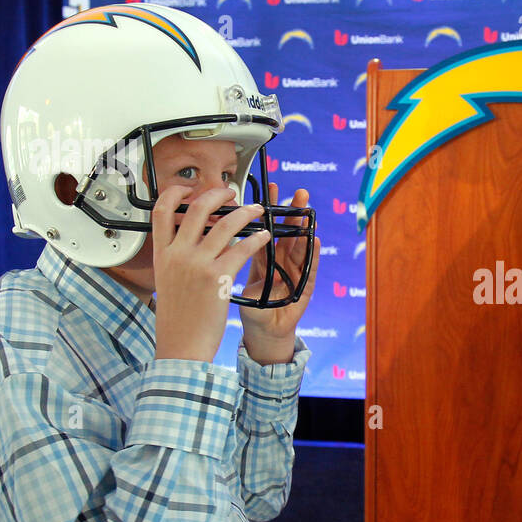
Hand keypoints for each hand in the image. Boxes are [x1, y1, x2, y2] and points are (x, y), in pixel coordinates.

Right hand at [152, 185, 269, 361]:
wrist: (181, 345)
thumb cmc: (178, 319)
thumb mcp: (167, 281)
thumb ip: (175, 258)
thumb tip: (188, 241)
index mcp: (162, 255)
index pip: (160, 211)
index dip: (175, 193)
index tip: (190, 189)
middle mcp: (177, 255)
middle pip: (196, 208)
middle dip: (217, 194)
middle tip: (231, 194)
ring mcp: (197, 265)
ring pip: (224, 224)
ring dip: (245, 212)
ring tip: (257, 210)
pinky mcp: (217, 278)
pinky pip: (242, 249)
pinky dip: (257, 239)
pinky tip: (265, 237)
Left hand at [239, 183, 318, 364]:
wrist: (262, 334)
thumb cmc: (249, 309)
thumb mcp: (229, 283)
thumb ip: (225, 262)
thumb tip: (205, 240)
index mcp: (261, 259)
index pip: (263, 228)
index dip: (267, 209)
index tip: (268, 187)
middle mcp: (278, 263)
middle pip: (285, 232)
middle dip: (290, 211)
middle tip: (297, 192)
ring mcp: (292, 275)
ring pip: (298, 246)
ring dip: (304, 227)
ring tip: (308, 210)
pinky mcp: (303, 290)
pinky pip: (309, 270)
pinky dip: (313, 254)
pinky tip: (316, 239)